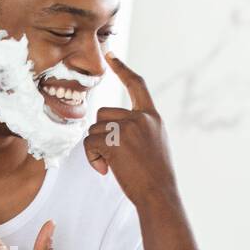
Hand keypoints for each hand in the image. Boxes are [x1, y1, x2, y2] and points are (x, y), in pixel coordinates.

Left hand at [85, 53, 178, 210]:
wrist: (158, 193)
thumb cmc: (154, 176)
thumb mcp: (155, 144)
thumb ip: (139, 128)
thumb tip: (109, 125)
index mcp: (152, 116)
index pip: (137, 85)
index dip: (122, 69)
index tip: (111, 55)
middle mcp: (141, 118)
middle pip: (103, 113)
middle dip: (100, 134)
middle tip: (111, 157)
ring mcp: (128, 128)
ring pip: (94, 129)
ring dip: (95, 148)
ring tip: (111, 165)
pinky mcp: (115, 141)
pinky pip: (90, 143)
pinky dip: (92, 159)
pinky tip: (106, 170)